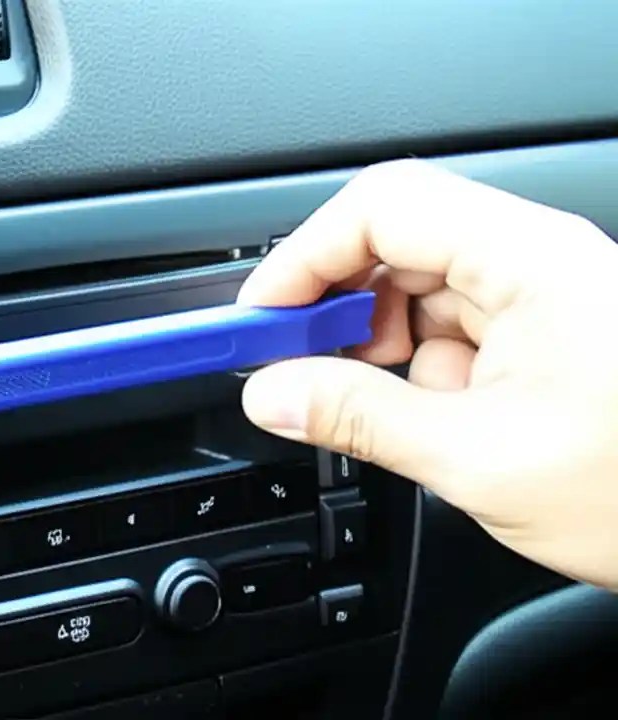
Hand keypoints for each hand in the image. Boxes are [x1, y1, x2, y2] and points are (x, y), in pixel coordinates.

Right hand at [237, 159, 617, 589]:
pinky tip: (439, 426)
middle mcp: (539, 263)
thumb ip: (359, 417)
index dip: (306, 256)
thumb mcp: (478, 460)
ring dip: (385, 354)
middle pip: (397, 246)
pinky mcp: (546, 338)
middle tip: (301, 372)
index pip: (384, 207)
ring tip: (395, 419)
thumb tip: (274, 393)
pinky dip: (424, 377)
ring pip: (419, 296)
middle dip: (342, 312)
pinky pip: (454, 335)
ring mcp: (545, 300)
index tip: (261, 317)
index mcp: (532, 262)